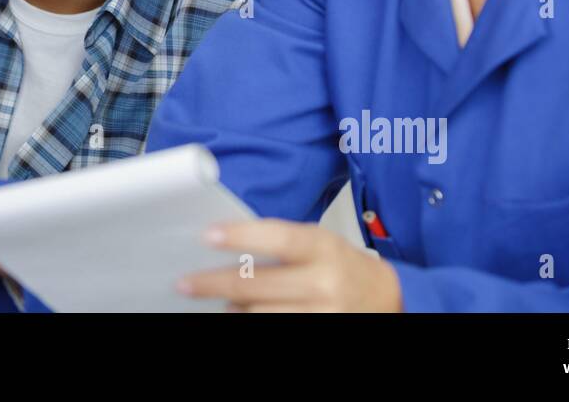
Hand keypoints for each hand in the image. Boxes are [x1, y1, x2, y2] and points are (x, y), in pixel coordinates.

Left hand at [177, 219, 403, 311]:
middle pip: (258, 285)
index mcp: (322, 247)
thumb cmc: (339, 264)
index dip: (240, 236)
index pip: (278, 238)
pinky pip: (274, 331)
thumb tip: (224, 246)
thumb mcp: (316, 242)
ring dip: (232, 310)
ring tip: (214, 304)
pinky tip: (236, 316)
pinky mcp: (320, 333)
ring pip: (261, 315)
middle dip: (215, 284)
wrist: (383, 298)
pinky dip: (251, 322)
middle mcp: (325, 282)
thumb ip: (278, 243)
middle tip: (185, 283)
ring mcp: (325, 314)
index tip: (207, 235)